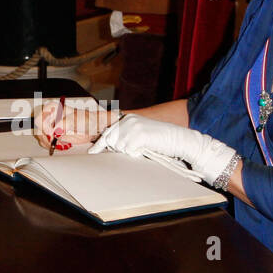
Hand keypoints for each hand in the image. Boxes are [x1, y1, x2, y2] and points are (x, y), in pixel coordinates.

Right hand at [33, 97, 117, 149]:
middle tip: (54, 140)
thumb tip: (56, 130)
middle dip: (45, 135)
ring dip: (47, 142)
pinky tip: (57, 145)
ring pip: (40, 135)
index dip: (45, 126)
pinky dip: (49, 145)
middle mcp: (51, 117)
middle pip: (38, 127)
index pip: (41, 116)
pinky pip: (45, 141)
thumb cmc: (87, 119)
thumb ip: (65, 124)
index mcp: (54, 108)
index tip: (52, 132)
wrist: (93, 128)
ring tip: (56, 143)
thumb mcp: (76, 120)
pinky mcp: (54, 135)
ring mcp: (52, 126)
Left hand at [91, 114, 238, 185]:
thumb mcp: (140, 135)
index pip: (108, 132)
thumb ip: (125, 137)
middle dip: (119, 149)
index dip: (100, 144)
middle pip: (111, 141)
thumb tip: (109, 146)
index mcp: (127, 118)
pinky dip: (137, 153)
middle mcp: (128, 120)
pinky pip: (129, 151)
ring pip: (119, 147)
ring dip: (130, 151)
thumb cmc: (161, 141)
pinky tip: (147, 148)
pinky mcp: (139, 135)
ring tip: (144, 146)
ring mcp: (133, 127)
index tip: (92, 152)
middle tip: (136, 149)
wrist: (179, 139)